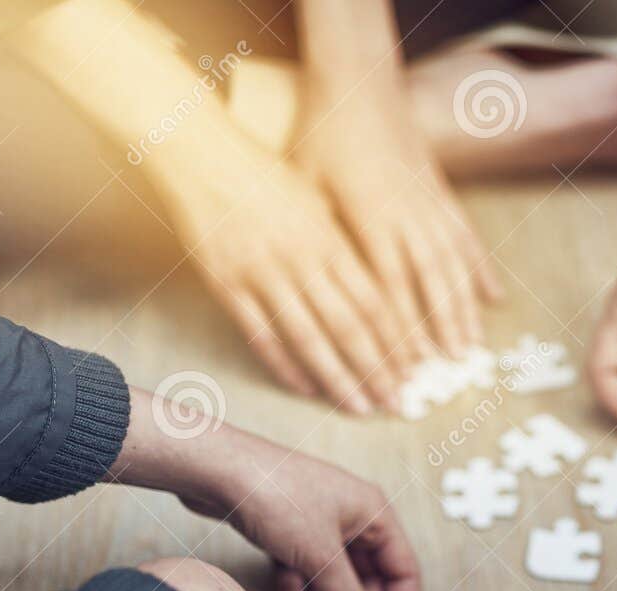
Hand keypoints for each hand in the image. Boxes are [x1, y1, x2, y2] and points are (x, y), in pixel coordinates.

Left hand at [110, 389, 421, 590]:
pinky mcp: (289, 529)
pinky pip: (304, 569)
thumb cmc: (276, 493)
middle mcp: (351, 516)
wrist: (218, 468)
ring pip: (332, 576)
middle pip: (368, 576)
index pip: (403, 569)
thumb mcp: (320, 557)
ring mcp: (319, 522)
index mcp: (374, 514)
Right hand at [159, 134, 406, 413]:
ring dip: (337, 378)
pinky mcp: (226, 286)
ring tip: (359, 407)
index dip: (396, 340)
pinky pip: (262, 336)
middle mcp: (299, 259)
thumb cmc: (267, 180)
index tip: (413, 369)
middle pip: (347, 326)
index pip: (373, 301)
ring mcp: (261, 274)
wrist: (202, 156)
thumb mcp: (317, 203)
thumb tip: (385, 296)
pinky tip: (308, 389)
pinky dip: (286, 366)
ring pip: (307, 339)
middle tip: (396, 402)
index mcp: (328, 239)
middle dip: (376, 369)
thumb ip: (346, 248)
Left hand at [295, 98, 499, 358]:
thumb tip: (323, 288)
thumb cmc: (323, 134)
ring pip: (454, 267)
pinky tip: (493, 298)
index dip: (398, 332)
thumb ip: (322, 236)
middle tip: (449, 370)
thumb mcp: (307, 186)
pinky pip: (467, 241)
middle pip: (430, 286)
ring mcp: (431, 206)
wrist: (360, 84)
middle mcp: (408, 217)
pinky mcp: (442, 195)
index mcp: (371, 218)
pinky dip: (481, 272)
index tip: (405, 367)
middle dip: (439, 332)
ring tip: (472, 347)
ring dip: (464, 310)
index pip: (388, 288)